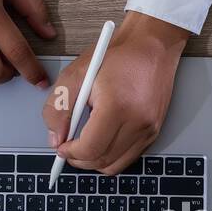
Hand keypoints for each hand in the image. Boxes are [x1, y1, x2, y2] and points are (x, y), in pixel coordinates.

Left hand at [42, 11, 189, 174]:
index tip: (61, 147)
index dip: (70, 153)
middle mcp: (138, 123)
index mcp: (118, 107)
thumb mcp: (76, 74)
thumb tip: (56, 138)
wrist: (153, 45)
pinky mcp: (155, 131)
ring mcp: (150, 130)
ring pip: (116, 165)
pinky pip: (129, 157)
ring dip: (96, 161)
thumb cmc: (116, 55)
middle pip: (103, 162)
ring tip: (84, 144)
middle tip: (68, 148)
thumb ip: (59, 108)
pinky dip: (111, 155)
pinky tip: (102, 139)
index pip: (91, 148)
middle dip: (80, 160)